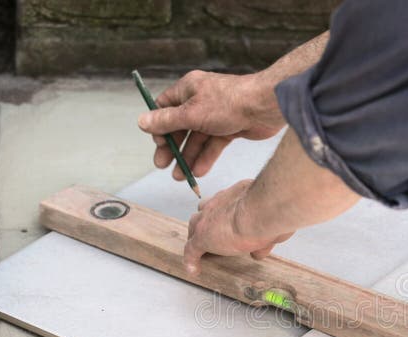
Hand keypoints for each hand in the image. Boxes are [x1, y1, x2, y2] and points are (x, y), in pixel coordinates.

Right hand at [137, 70, 284, 180]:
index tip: (157, 143)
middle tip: (162, 165)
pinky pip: (213, 144)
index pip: (165, 106)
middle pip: (180, 126)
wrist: (265, 107)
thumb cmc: (229, 103)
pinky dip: (206, 157)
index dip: (159, 125)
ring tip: (180, 176)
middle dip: (172, 146)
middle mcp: (201, 100)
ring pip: (197, 138)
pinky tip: (198, 171)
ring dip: (188, 156)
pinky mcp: (230, 128)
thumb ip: (167, 120)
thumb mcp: (191, 113)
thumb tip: (142, 122)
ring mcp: (216, 115)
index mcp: (189, 89)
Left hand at [183, 179, 293, 273]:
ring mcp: (207, 220)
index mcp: (236, 196)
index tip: (228, 223)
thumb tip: (259, 252)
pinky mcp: (202, 237)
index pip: (224, 203)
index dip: (224, 214)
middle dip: (207, 223)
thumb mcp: (272, 227)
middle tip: (214, 236)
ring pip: (194, 227)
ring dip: (197, 237)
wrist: (262, 211)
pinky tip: (193, 269)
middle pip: (205, 212)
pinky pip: (191, 250)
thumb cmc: (272, 212)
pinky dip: (191, 260)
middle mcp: (219, 203)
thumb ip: (264, 239)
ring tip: (202, 251)